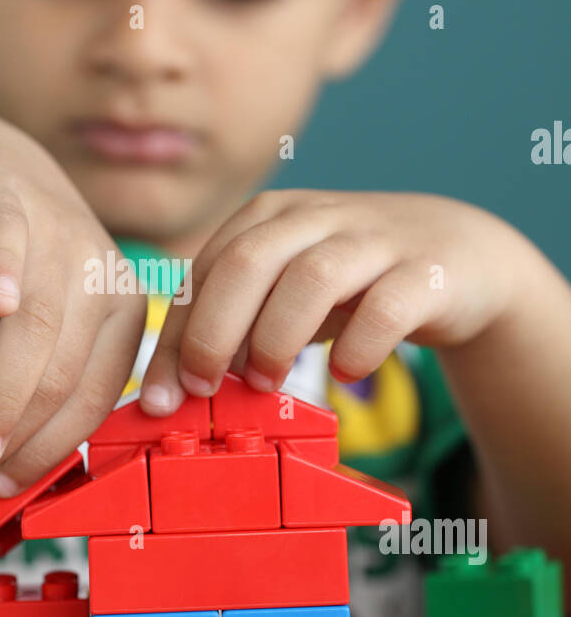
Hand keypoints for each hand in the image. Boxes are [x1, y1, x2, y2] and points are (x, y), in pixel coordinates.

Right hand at [0, 109, 145, 493]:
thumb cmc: (15, 269)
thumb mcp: (41, 332)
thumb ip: (34, 388)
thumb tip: (4, 473)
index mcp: (121, 318)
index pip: (93, 399)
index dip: (48, 451)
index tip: (3, 487)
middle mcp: (102, 278)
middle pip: (64, 374)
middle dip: (15, 435)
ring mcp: (60, 237)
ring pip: (38, 327)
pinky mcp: (11, 204)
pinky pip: (10, 242)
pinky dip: (3, 273)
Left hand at [140, 189, 525, 410]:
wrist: (458, 257)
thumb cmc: (351, 284)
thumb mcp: (284, 293)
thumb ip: (234, 326)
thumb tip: (177, 388)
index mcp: (267, 219)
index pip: (203, 273)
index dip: (175, 337)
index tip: (159, 397)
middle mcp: (315, 219)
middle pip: (247, 263)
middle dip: (213, 333)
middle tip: (204, 390)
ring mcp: (374, 240)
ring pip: (311, 278)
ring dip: (277, 339)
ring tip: (267, 382)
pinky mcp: (426, 272)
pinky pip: (386, 308)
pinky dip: (359, 347)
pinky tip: (346, 374)